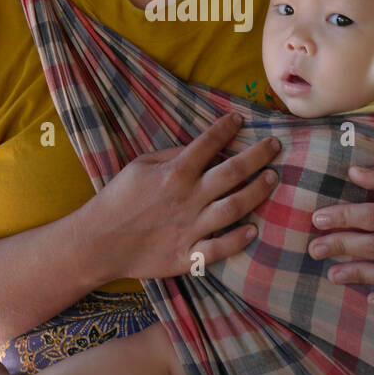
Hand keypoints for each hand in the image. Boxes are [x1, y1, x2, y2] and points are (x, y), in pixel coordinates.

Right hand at [87, 112, 280, 282]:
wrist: (98, 241)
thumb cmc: (117, 199)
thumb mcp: (139, 166)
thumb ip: (172, 156)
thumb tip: (202, 149)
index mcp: (174, 172)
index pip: (208, 144)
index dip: (227, 128)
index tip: (241, 120)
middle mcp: (187, 197)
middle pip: (232, 172)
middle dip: (257, 156)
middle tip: (275, 146)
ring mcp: (189, 227)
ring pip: (233, 208)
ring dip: (257, 192)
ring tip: (272, 179)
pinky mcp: (187, 254)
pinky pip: (219, 247)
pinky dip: (238, 239)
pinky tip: (253, 230)